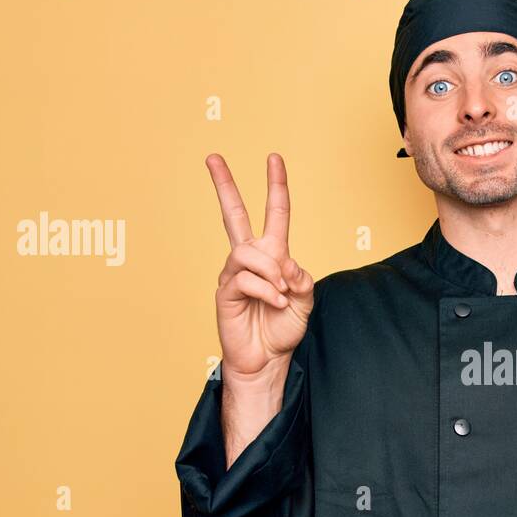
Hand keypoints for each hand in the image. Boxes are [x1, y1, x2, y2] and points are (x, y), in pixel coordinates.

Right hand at [207, 152, 313, 381]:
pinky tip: (276, 302)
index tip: (274, 158)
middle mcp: (250, 259)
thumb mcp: (305, 300)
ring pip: (249, 252)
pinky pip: (245, 278)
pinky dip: (267, 290)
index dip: (275, 186)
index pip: (274, 214)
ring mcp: (234, 273)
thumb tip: (285, 263)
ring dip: (271, 271)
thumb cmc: (282, 329)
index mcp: (272, 255)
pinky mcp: (224, 291)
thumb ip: (300, 278)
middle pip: (233, 214)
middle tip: (212, 156)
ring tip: (282, 293)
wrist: (267, 359)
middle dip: (224, 184)